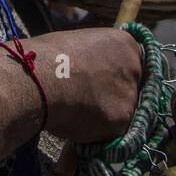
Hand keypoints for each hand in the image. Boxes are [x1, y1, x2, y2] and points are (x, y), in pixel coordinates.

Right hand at [23, 27, 141, 142]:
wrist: (40, 79)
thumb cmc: (48, 57)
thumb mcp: (78, 45)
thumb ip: (95, 58)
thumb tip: (91, 71)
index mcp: (125, 44)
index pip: (131, 64)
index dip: (115, 76)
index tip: (102, 83)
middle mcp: (134, 68)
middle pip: (131, 88)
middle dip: (113, 96)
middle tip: (88, 100)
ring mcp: (130, 95)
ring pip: (121, 111)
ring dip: (104, 115)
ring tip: (76, 111)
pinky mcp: (121, 120)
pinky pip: (110, 131)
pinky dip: (95, 131)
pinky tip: (75, 121)